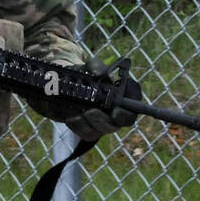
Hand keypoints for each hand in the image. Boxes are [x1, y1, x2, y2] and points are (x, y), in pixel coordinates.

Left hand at [27, 58, 141, 141]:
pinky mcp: (90, 129)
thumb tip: (98, 73)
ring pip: (105, 129)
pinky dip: (79, 126)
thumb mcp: (88, 66)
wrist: (62, 85)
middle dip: (109, 119)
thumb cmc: (84, 75)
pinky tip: (72, 117)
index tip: (116, 109)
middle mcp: (118, 110)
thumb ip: (96, 66)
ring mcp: (105, 121)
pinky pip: (88, 134)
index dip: (132, 109)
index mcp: (124, 94)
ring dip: (92, 123)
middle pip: (124, 121)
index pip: (137, 104)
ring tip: (82, 112)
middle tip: (92, 112)